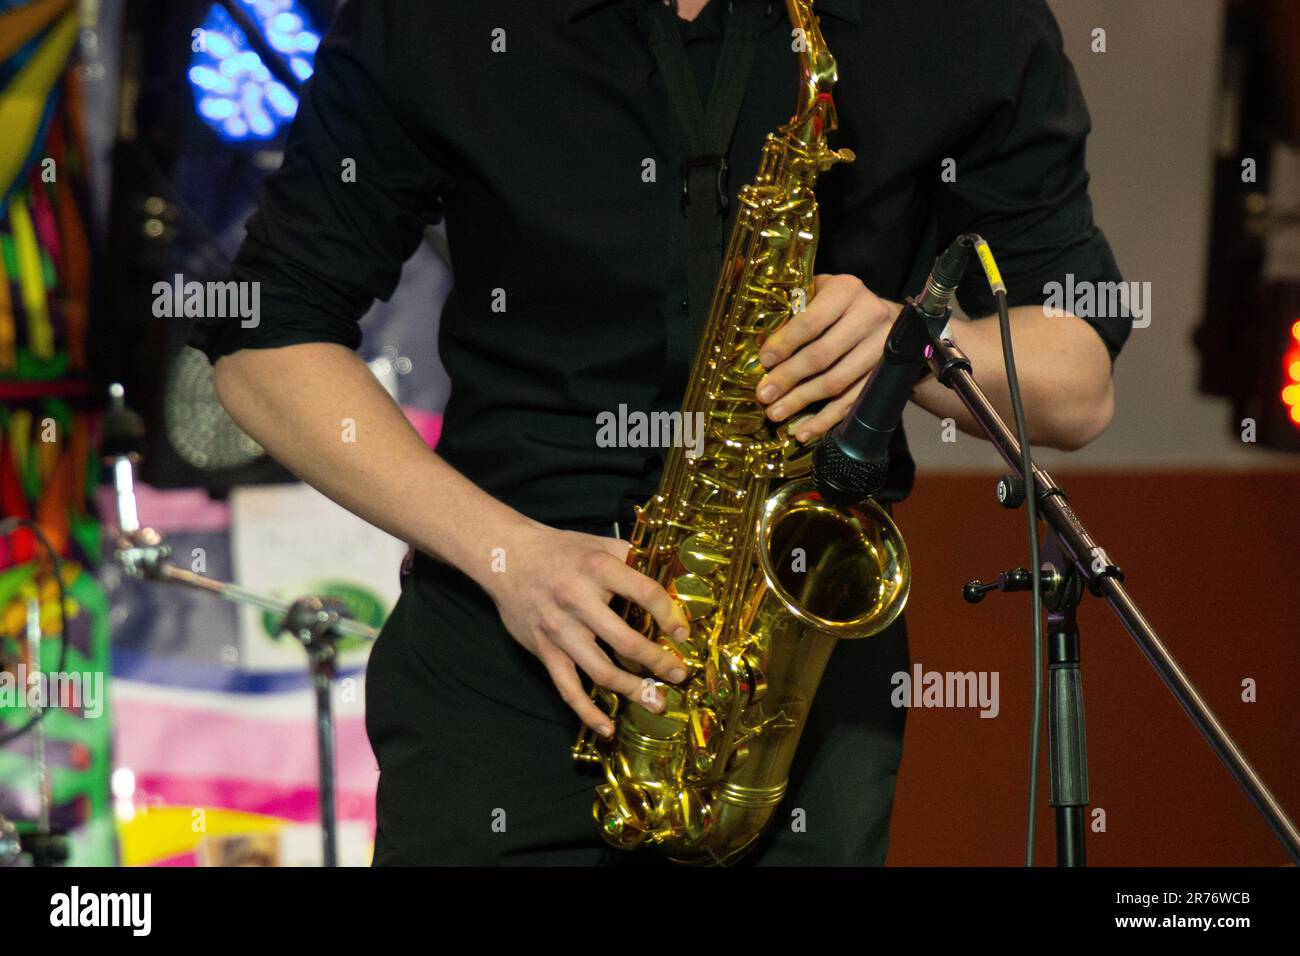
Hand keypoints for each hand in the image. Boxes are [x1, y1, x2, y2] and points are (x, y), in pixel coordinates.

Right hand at [481, 523, 690, 735]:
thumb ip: (634, 560)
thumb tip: (672, 580)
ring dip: (634, 690)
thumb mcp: (599, 543)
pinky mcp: (544, 651)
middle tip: (679, 674)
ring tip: (657, 702)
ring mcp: (560, 630)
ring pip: (602, 671)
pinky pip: (568, 688)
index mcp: (598, 570)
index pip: (646, 594)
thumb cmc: (561, 551)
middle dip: (659, 662)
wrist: (506, 558)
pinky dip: (587, 712)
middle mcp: (579, 601)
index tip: (683, 634)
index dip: (670, 615)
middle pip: (627, 642)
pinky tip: (607, 728)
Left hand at [755, 274, 900, 439]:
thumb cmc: (842, 308)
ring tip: (776, 413)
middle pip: (821, 355)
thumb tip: (760, 342)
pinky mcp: (887, 375)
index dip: (784, 344)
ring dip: (802, 401)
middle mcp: (868, 316)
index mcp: (846, 291)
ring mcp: (882, 348)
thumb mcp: (820, 295)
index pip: (810, 322)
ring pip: (835, 382)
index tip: (764, 361)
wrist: (892, 322)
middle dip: (788, 378)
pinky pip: (852, 401)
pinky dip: (826, 419)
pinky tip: (804, 430)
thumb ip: (793, 310)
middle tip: (763, 396)